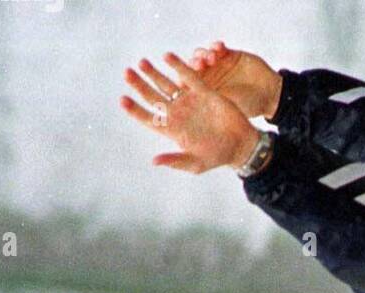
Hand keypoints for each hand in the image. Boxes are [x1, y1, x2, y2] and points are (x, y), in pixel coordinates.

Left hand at [120, 52, 258, 172]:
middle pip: (153, 96)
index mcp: (173, 129)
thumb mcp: (197, 164)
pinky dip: (178, 66)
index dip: (135, 110)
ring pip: (166, 84)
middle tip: (127, 73)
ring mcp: (190, 102)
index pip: (149, 118)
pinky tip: (167, 56)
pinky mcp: (205, 92)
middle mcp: (178, 113)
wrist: (242, 145)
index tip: (123, 100)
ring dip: (153, 73)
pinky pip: (189, 77)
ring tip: (142, 62)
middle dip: (139, 85)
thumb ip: (176, 160)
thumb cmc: (218, 157)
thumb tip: (154, 161)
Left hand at [188, 41, 282, 119]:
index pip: (189, 82)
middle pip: (193, 65)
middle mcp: (211, 77)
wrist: (270, 94)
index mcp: (207, 91)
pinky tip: (219, 48)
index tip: (181, 77)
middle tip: (199, 64)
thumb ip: (208, 97)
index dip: (183, 77)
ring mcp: (220, 65)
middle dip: (194, 62)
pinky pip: (217, 47)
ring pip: (203, 54)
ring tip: (211, 57)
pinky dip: (216, 46)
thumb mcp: (226, 104)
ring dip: (204, 53)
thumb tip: (188, 97)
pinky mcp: (230, 55)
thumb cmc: (250, 105)